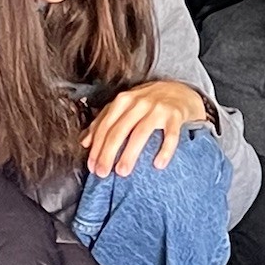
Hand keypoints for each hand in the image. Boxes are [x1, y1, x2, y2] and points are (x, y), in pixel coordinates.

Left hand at [82, 81, 207, 178]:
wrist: (180, 91)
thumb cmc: (148, 103)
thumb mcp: (124, 107)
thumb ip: (104, 121)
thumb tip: (84, 142)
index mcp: (123, 100)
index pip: (105, 126)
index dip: (96, 147)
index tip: (92, 167)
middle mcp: (138, 103)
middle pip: (119, 130)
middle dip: (108, 153)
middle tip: (102, 173)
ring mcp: (158, 109)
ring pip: (140, 133)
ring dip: (129, 154)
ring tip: (122, 172)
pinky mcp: (175, 116)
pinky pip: (170, 136)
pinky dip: (165, 151)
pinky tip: (158, 165)